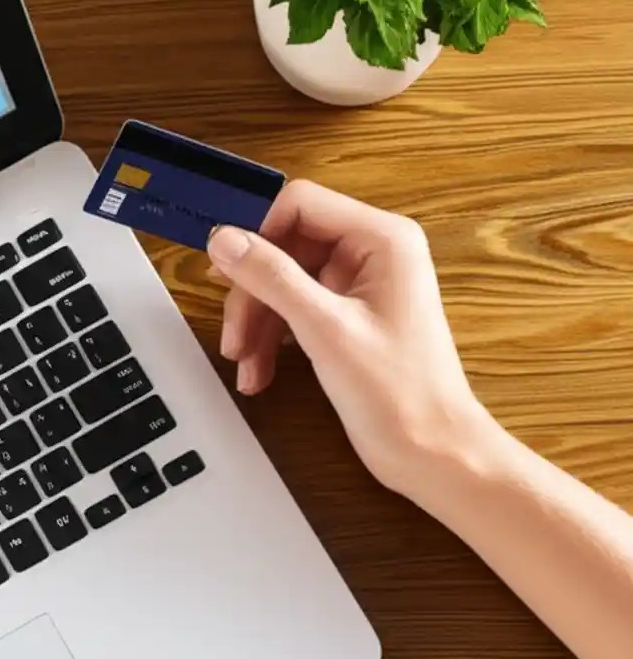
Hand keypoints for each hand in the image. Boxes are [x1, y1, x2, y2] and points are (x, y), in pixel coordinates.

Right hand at [207, 180, 495, 495]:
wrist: (433, 454)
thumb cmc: (400, 394)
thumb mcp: (325, 329)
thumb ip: (271, 277)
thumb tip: (224, 239)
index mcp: (382, 240)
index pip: (300, 204)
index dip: (257, 232)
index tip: (224, 270)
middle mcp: (372, 253)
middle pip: (285, 245)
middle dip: (253, 291)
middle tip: (232, 333)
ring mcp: (359, 286)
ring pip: (283, 281)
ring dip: (257, 321)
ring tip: (243, 361)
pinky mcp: (347, 317)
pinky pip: (294, 310)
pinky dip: (272, 338)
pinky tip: (259, 371)